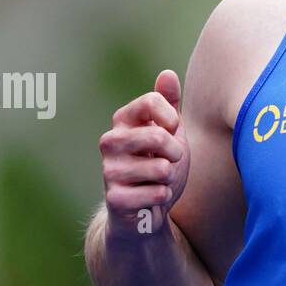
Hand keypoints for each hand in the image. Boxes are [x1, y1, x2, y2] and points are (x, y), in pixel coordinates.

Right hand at [99, 69, 189, 235]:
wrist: (145, 211)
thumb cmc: (158, 166)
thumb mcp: (169, 133)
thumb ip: (168, 104)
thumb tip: (168, 74)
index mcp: (122, 121)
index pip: (151, 101)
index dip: (172, 119)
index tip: (173, 131)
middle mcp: (110, 142)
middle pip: (158, 136)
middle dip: (176, 153)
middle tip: (170, 162)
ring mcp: (109, 171)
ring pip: (162, 168)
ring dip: (170, 178)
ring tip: (158, 181)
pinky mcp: (115, 198)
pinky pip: (158, 193)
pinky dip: (163, 198)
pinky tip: (152, 199)